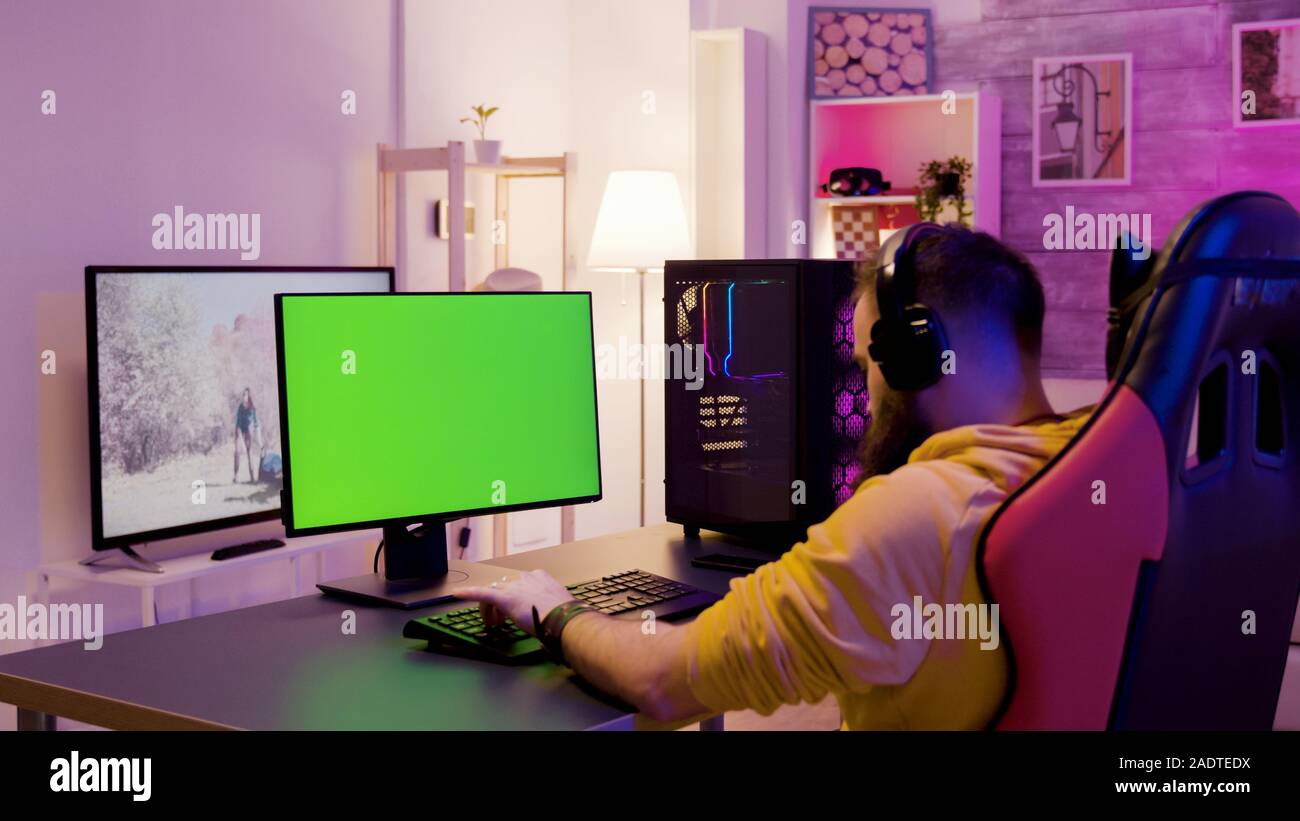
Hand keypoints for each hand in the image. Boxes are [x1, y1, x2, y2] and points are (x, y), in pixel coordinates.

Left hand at [454, 570, 576, 634]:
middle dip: (498, 604)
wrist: (564, 619)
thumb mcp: (558, 607)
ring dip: (489, 608)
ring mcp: (514, 587)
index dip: (514, 596)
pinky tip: (456, 593)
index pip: (519, 583)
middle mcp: (525, 578)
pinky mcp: (502, 597)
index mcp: (539, 577)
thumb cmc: (565, 617)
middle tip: (499, 621)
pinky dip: (468, 593)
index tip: (516, 608)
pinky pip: (482, 593)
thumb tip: (551, 619)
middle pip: (503, 586)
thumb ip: (549, 607)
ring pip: (493, 592)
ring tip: (492, 623)